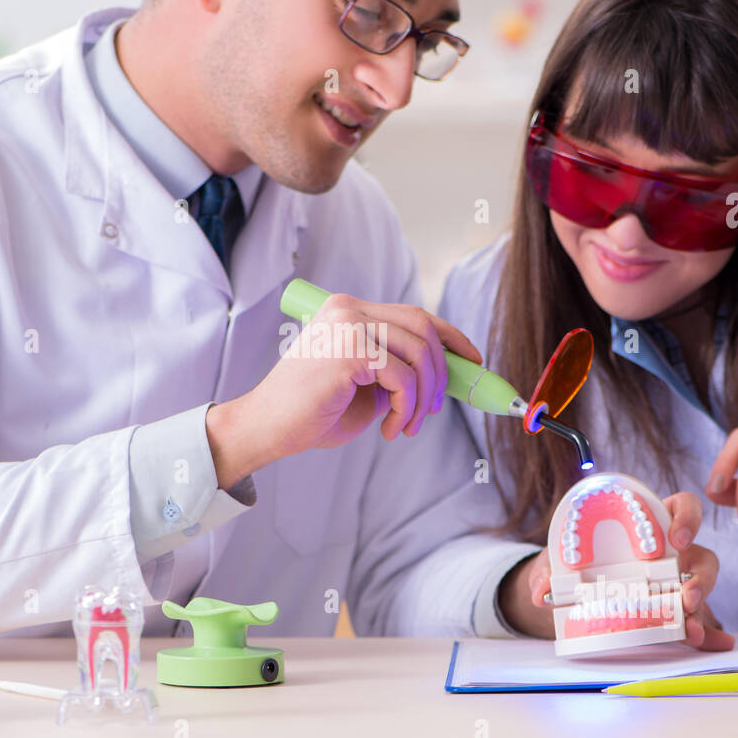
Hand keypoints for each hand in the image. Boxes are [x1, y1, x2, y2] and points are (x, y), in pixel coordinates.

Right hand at [206, 293, 481, 488]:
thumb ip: (397, 371)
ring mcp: (348, 326)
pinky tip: (390, 429)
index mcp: (349, 311)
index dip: (451, 335)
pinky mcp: (349, 350)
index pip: (414, 314)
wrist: (266, 428)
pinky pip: (404, 379)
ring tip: (407, 425)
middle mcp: (349, 309)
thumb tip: (446, 374)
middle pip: (423, 328)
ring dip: (423, 398)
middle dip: (442, 371)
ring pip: (419, 355)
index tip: (472, 361)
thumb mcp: (365, 386)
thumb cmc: (311, 412)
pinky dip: (406, 409)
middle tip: (432, 410)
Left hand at [500, 491, 734, 650]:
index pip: (682, 507)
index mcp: (650, 524)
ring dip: (702, 609)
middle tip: (686, 597)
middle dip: (700, 576)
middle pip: (702, 555)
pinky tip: (709, 642)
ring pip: (701, 589)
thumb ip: (548, 573)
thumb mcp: (557, 562)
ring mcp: (675, 582)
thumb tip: (541, 592)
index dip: (688, 518)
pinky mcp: (673, 610)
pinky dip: (705, 633)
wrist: (567, 593)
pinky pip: (696, 620)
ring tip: (690, 629)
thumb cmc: (572, 562)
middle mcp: (671, 551)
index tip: (678, 538)